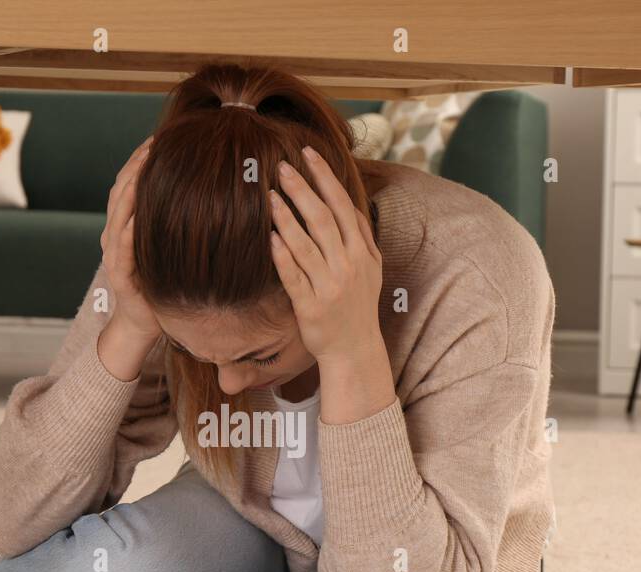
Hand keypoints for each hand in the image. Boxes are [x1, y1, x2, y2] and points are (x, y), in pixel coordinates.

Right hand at [100, 136, 160, 341]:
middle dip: (136, 164)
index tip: (159, 136)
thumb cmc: (159, 283)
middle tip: (153, 142)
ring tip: (142, 168)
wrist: (141, 324)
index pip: (129, 182)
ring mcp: (114, 253)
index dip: (140, 158)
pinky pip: (121, 249)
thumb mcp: (166, 246)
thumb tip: (201, 191)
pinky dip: (126, 231)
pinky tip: (135, 216)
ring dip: (129, 190)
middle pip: (120, 190)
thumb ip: (171, 220)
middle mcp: (115, 234)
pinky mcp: (120, 275)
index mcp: (125, 224)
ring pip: (117, 214)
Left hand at [267, 146, 383, 363]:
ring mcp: (329, 286)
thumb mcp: (371, 269)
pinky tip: (270, 237)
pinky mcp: (310, 306)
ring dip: (287, 217)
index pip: (343, 205)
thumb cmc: (358, 305)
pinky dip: (283, 256)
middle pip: (323, 219)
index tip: (308, 154)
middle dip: (302, 190)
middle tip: (282, 167)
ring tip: (269, 194)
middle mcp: (347, 265)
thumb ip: (362, 236)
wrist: (355, 349)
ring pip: (306, 244)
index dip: (325, 177)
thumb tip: (352, 204)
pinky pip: (294, 277)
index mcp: (361, 252)